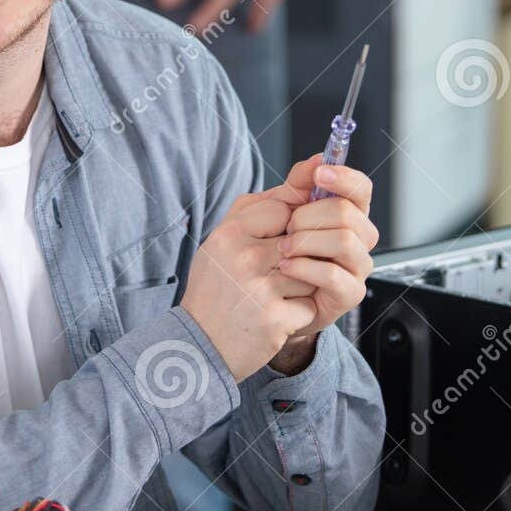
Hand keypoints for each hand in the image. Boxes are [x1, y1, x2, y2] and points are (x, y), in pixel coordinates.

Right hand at [180, 180, 318, 381]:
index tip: (274, 241)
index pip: (285, 209)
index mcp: (230, 233)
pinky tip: (274, 316)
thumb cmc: (215, 285)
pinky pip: (309, 304)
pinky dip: (297, 312)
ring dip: (299, 286)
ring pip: (311, 272)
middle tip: (270, 273)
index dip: (286, 226)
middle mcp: (245, 258)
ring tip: (270, 296)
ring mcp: (261, 289)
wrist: (199, 343)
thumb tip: (310, 167)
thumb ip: (262, 205)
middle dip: (296, 257)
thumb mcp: (224, 238)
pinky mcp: (275, 319)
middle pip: (302, 240)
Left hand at [269, 153, 376, 366]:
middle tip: (287, 227)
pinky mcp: (349, 294)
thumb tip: (315, 160)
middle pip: (348, 212)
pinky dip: (306, 267)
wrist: (263, 298)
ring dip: (307, 240)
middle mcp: (358, 238)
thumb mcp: (279, 213)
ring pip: (345, 241)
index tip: (319, 174)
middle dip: (310, 215)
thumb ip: (297, 186)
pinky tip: (286, 266)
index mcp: (346, 213)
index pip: (361, 188)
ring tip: (283, 249)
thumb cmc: (277, 252)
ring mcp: (357, 266)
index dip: (344, 177)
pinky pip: (336, 274)